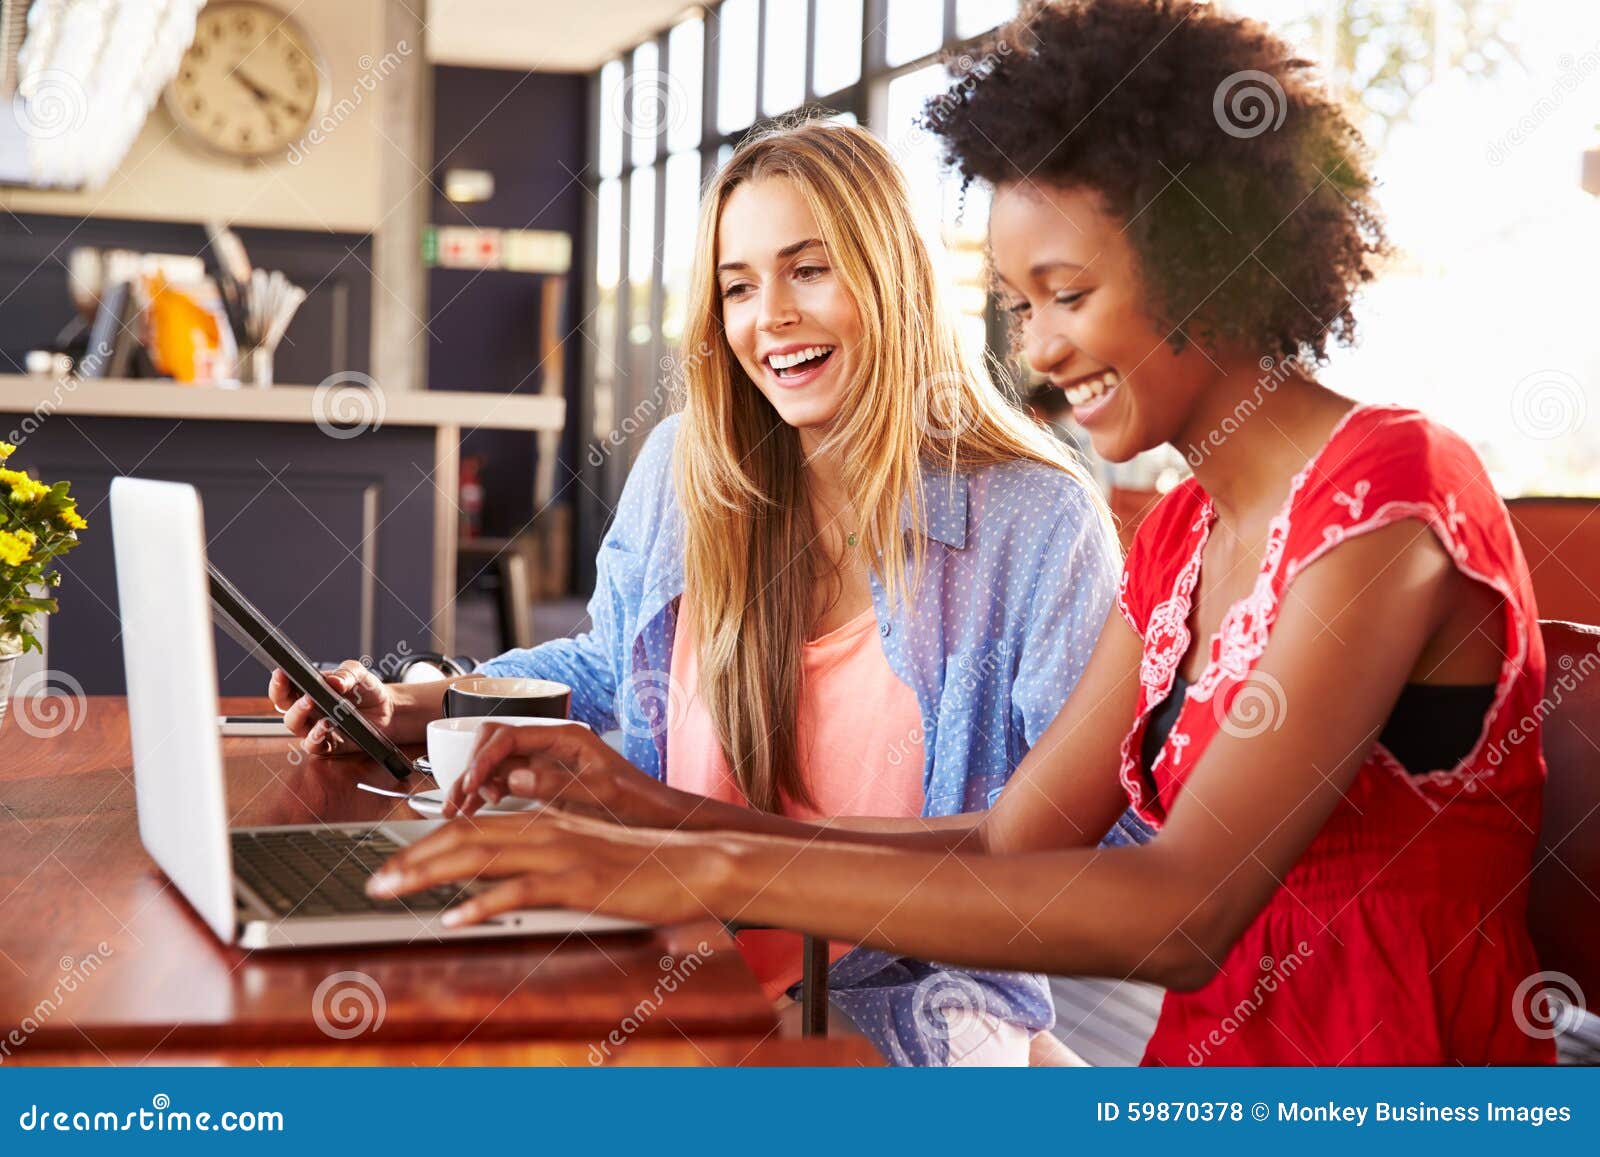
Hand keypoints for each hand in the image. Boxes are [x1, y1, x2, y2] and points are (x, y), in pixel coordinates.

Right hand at [267, 660, 399, 756]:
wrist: (388, 711)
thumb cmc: (366, 690)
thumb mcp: (359, 674)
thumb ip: (346, 674)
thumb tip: (334, 681)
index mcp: (309, 690)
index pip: (285, 687)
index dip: (279, 682)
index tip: (281, 673)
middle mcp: (308, 710)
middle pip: (284, 707)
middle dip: (284, 697)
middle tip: (303, 692)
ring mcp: (315, 727)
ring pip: (295, 726)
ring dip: (300, 715)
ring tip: (312, 703)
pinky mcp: (328, 744)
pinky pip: (313, 745)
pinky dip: (315, 737)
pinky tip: (326, 726)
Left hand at [365, 810, 734, 926]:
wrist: (693, 864)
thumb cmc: (641, 867)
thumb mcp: (583, 858)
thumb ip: (542, 862)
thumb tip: (500, 882)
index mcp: (545, 820)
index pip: (472, 826)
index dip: (426, 843)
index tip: (393, 863)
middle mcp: (546, 829)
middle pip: (464, 836)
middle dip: (412, 858)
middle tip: (374, 880)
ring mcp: (561, 853)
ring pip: (480, 856)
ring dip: (429, 873)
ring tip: (392, 891)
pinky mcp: (578, 882)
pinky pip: (521, 891)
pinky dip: (483, 905)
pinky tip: (455, 919)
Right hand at [443, 720, 700, 827]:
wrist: (662, 818)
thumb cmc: (641, 802)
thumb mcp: (602, 793)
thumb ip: (557, 784)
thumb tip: (513, 778)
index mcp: (565, 736)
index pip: (509, 736)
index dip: (484, 759)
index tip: (472, 786)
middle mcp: (552, 745)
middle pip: (494, 744)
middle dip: (471, 769)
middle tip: (460, 802)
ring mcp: (547, 764)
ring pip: (495, 764)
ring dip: (474, 784)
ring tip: (458, 811)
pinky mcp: (545, 784)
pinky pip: (505, 782)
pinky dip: (486, 795)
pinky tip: (476, 813)